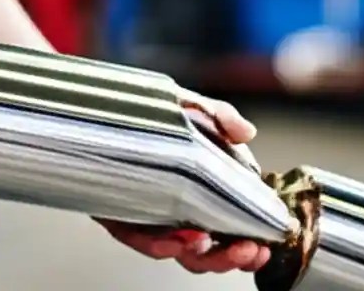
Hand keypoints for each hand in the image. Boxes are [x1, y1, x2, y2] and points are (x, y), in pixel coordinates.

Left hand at [98, 95, 271, 274]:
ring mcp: (151, 215)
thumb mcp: (191, 107)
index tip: (264, 246)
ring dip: (200, 255)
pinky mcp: (119, 216)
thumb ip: (220, 116)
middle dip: (230, 257)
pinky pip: (139, 240)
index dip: (248, 243)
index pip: (231, 228)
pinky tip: (175, 242)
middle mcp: (180, 209)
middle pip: (209, 250)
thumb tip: (246, 132)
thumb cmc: (152, 112)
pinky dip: (159, 245)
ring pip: (180, 251)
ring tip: (209, 246)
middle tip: (246, 251)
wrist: (99, 109)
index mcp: (204, 191)